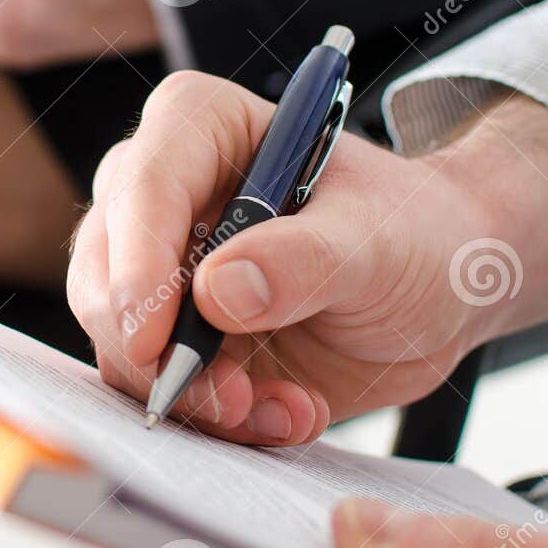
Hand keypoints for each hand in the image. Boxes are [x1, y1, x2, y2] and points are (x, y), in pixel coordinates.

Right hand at [66, 73, 547, 443]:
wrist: (441, 287)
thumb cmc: (414, 232)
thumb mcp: (378, 242)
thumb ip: (303, 261)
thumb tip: (215, 292)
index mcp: (201, 129)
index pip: (144, 185)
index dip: (137, 263)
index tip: (157, 339)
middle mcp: (161, 194)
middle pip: (105, 272)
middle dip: (158, 351)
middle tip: (231, 399)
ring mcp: (159, 268)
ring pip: (122, 342)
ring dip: (196, 396)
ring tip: (285, 409)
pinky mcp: (174, 335)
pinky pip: (160, 388)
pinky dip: (219, 419)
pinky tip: (287, 411)